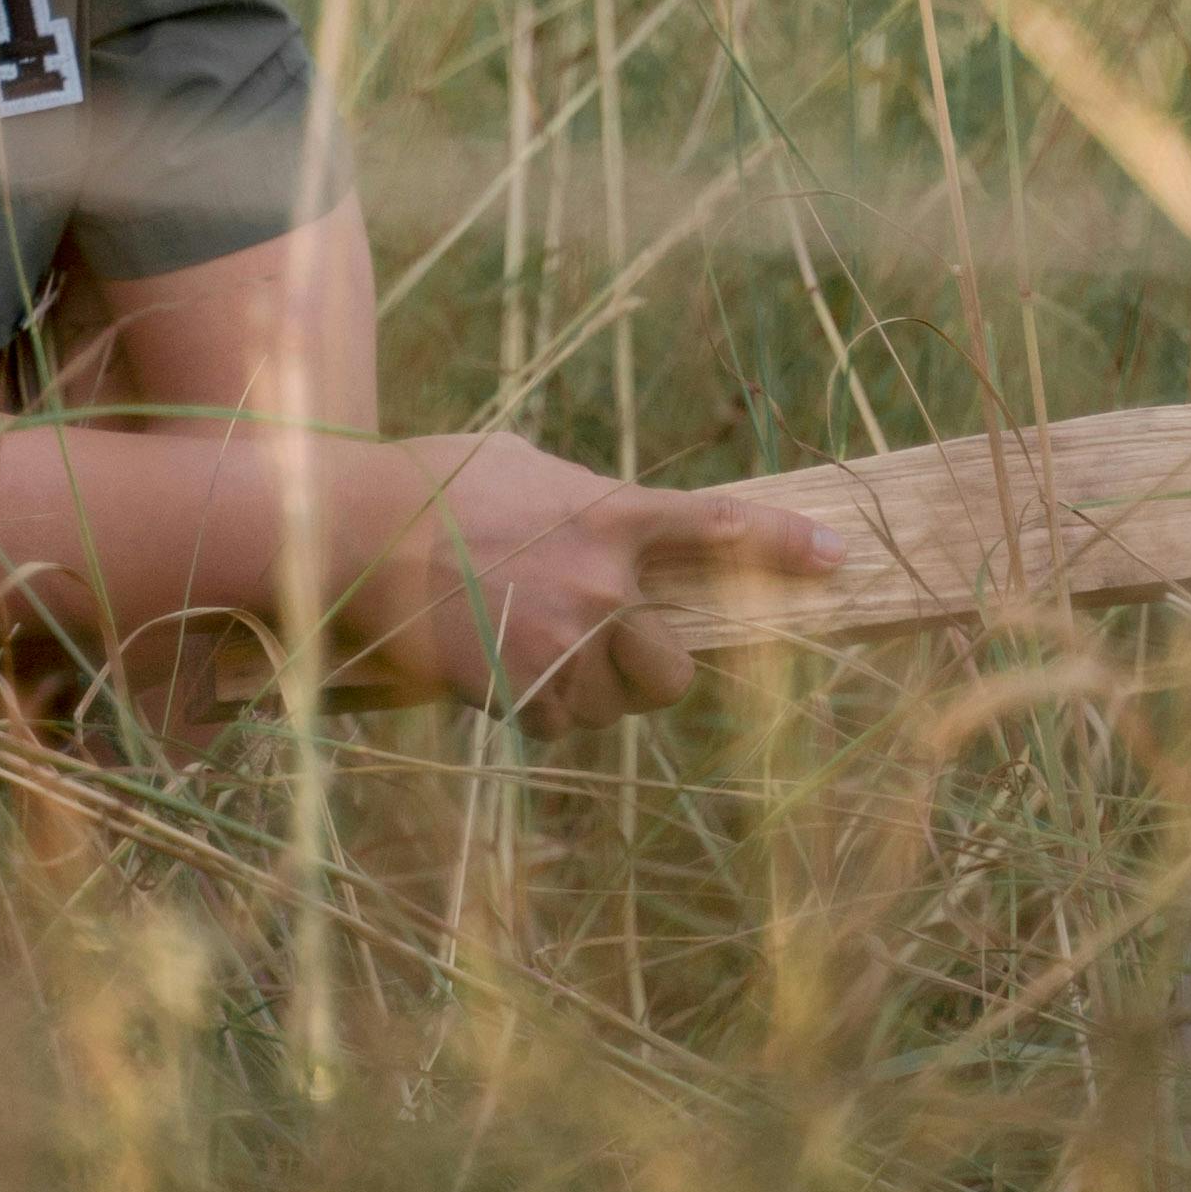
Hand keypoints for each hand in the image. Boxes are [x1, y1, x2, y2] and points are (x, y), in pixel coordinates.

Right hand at [329, 436, 845, 728]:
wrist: (351, 535)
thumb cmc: (430, 485)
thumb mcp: (524, 467)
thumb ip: (587, 502)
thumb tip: (615, 526)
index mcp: (608, 515)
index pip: (720, 532)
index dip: (787, 548)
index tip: (839, 559)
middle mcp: (603, 586)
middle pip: (675, 668)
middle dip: (650, 670)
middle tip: (607, 650)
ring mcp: (565, 646)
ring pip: (612, 705)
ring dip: (583, 691)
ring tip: (521, 643)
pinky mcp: (521, 694)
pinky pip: (557, 724)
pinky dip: (534, 707)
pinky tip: (489, 664)